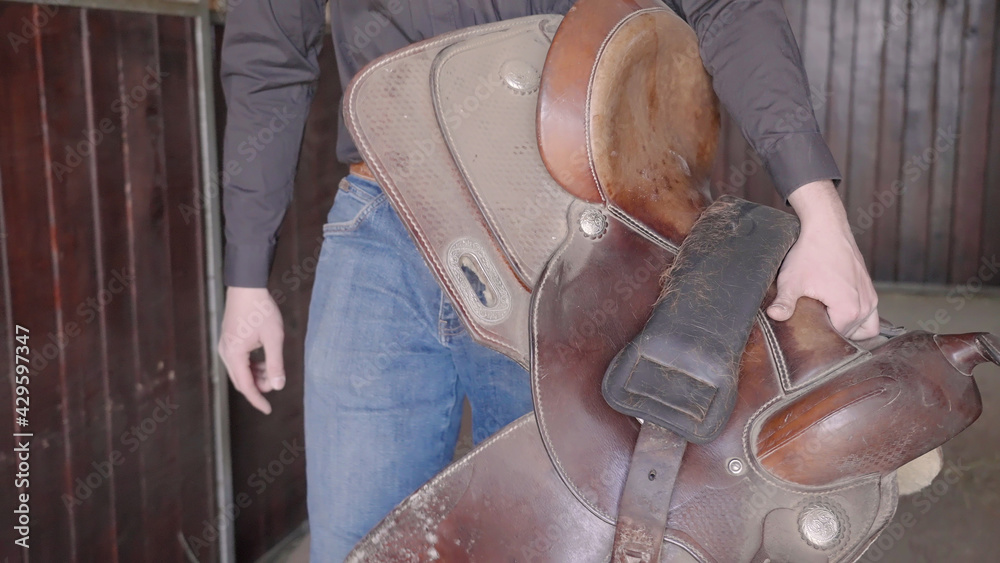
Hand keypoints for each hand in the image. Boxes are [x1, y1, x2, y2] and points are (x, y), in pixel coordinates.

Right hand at [217, 287, 285, 413]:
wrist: (247, 286)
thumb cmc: (261, 310)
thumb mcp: (274, 338)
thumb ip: (275, 363)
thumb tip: (278, 386)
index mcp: (234, 354)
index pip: (245, 386)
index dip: (257, 400)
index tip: (268, 410)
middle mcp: (225, 352)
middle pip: (241, 380)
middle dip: (258, 387)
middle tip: (275, 384)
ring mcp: (225, 345)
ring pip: (240, 370)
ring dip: (256, 375)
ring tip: (272, 371)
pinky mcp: (228, 340)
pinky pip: (239, 360)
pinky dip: (251, 365)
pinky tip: (264, 361)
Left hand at [767, 180, 879, 339]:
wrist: (826, 227)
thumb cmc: (810, 253)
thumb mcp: (792, 281)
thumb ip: (784, 302)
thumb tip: (775, 316)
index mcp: (850, 310)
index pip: (836, 339)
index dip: (818, 336)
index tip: (804, 329)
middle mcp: (867, 306)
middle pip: (850, 336)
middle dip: (832, 333)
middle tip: (811, 323)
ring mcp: (871, 296)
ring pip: (865, 328)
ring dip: (848, 328)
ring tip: (825, 319)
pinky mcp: (870, 288)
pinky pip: (869, 313)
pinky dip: (856, 317)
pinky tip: (835, 310)